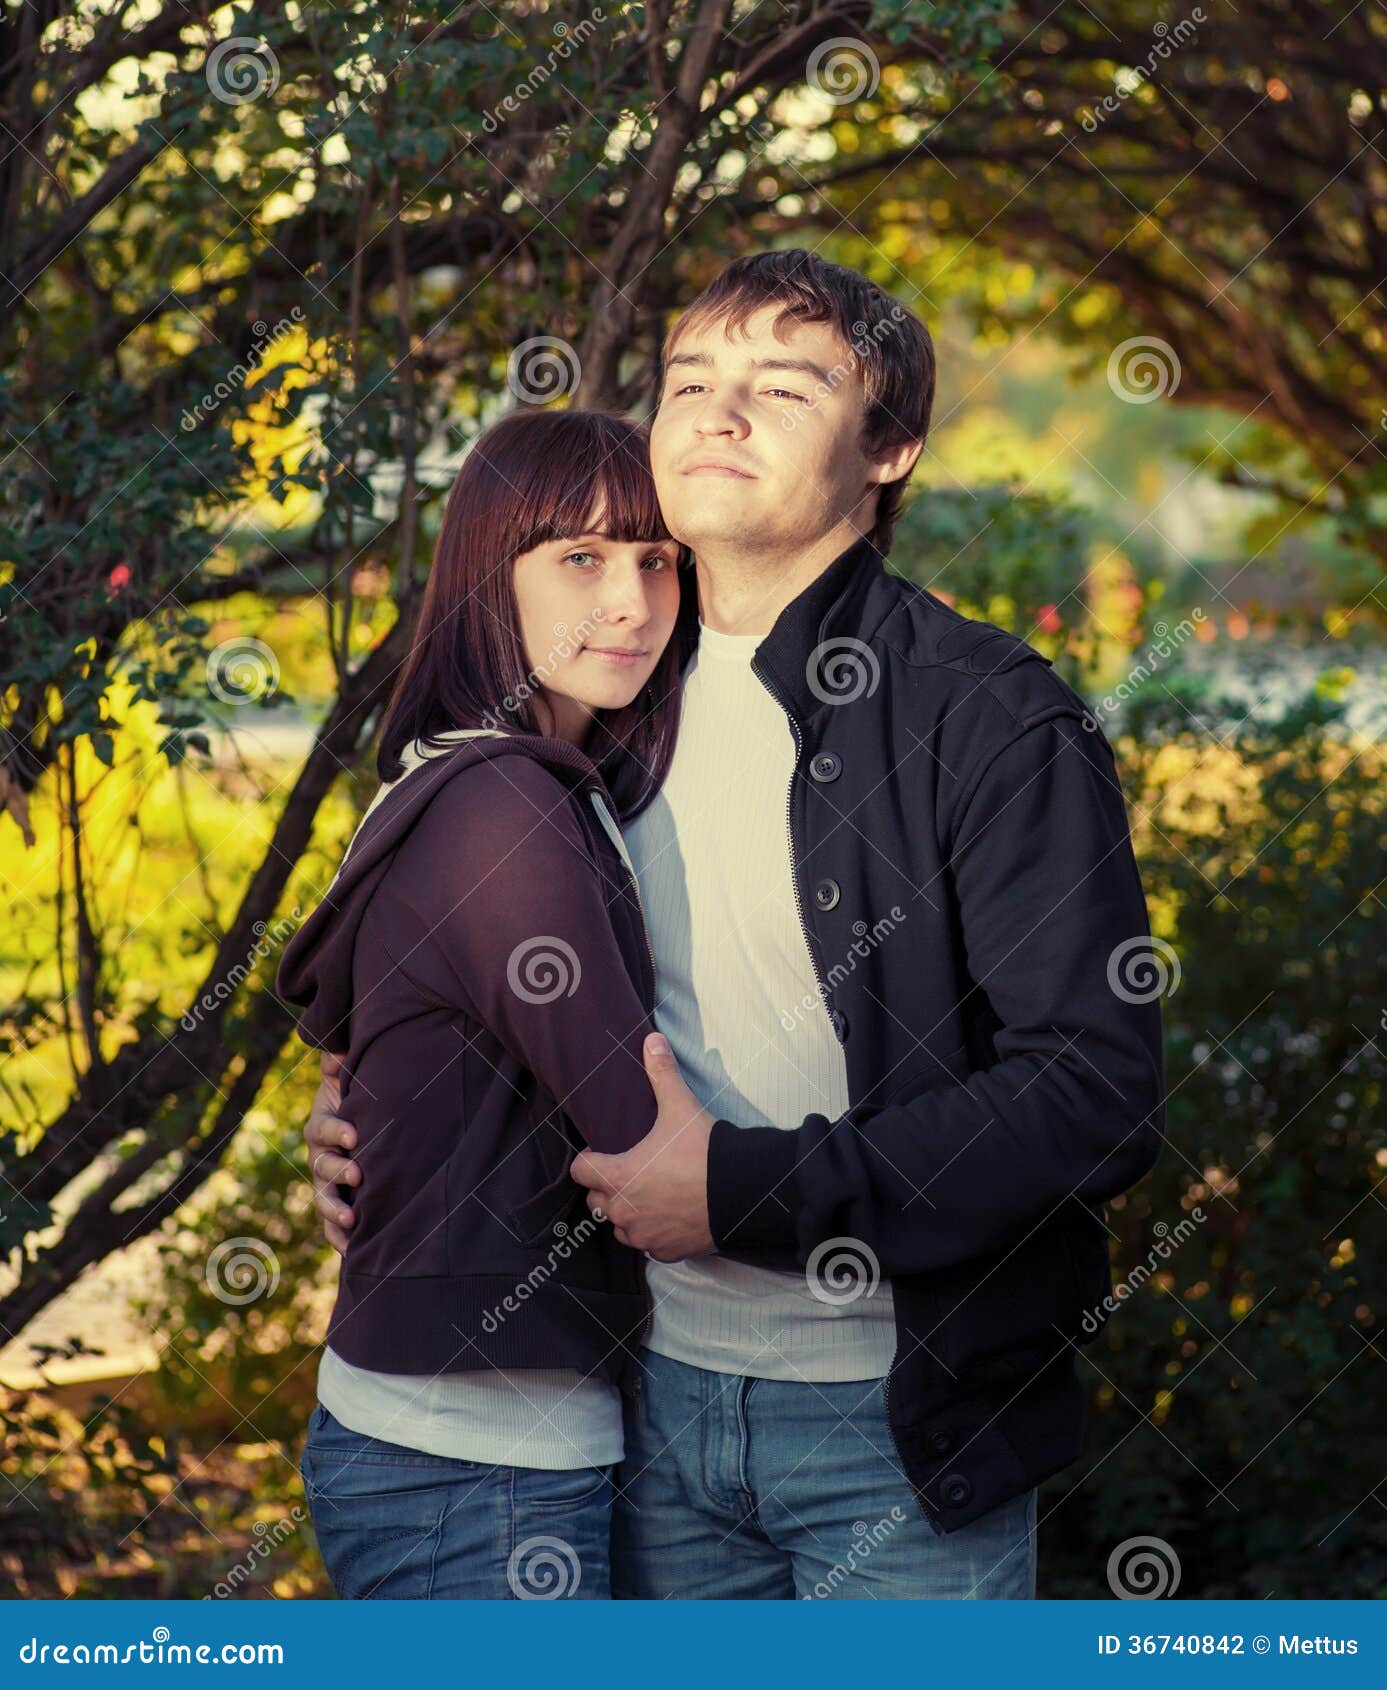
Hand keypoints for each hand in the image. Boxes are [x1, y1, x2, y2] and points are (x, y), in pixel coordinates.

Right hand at [306, 1050, 359, 1255]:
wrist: (371, 1126)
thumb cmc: (362, 1097)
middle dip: (338, 1172)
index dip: (336, 1131)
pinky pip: (333, 1227)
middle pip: (321, 1167)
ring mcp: (327, 1184)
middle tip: (359, 1175)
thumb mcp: (351, 1078)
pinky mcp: (340, 1205)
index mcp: (322, 1126)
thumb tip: (338, 1048)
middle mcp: (320, 1157)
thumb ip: (341, 1062)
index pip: (322, 1129)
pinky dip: (340, 1239)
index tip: (355, 1135)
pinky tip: (353, 1251)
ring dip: (335, 1210)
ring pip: (324, 1199)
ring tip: (353, 1219)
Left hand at [570, 1033, 715, 1261]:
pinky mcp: (666, 1250)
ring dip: (627, 1213)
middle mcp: (624, 1211)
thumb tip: (652, 1040)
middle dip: (606, 1187)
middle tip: (627, 1170)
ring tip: (646, 1195)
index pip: (580, 1171)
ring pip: (619, 1227)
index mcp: (617, 1177)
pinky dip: (653, 1233)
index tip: (602, 1152)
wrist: (740, 1192)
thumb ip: (662, 1074)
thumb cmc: (702, 1151)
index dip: (589, 1160)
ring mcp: (644, 1235)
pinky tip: (668, 1216)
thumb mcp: (680, 1107)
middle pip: (596, 1201)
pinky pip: (648, 1245)